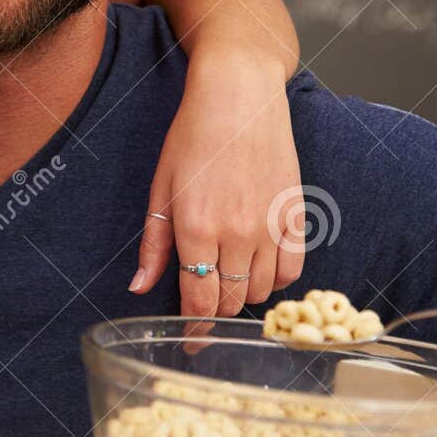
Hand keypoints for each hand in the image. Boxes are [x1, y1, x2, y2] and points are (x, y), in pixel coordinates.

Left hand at [132, 56, 303, 316]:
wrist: (240, 96)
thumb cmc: (193, 136)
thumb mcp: (161, 189)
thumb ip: (154, 244)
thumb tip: (140, 287)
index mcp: (197, 227)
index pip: (199, 299)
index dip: (194, 328)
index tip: (191, 341)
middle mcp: (237, 232)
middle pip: (230, 300)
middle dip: (215, 314)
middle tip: (205, 313)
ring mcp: (271, 225)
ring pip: (261, 290)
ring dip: (243, 296)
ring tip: (228, 283)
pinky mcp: (296, 215)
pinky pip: (293, 269)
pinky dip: (277, 280)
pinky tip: (259, 271)